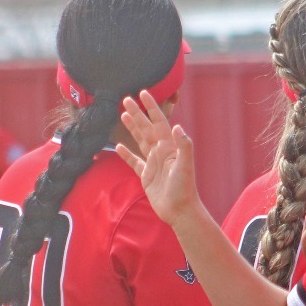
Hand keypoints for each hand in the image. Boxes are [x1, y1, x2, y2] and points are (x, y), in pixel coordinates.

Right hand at [117, 92, 203, 229]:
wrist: (180, 211)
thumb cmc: (185, 189)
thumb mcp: (185, 166)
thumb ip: (183, 146)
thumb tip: (178, 127)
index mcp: (169, 147)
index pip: (159, 122)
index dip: (151, 108)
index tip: (143, 93)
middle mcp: (161, 152)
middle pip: (146, 128)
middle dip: (137, 114)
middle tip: (126, 99)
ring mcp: (153, 163)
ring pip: (140, 141)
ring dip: (132, 128)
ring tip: (122, 115)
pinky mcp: (146, 176)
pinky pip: (134, 162)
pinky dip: (126, 154)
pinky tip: (119, 146)